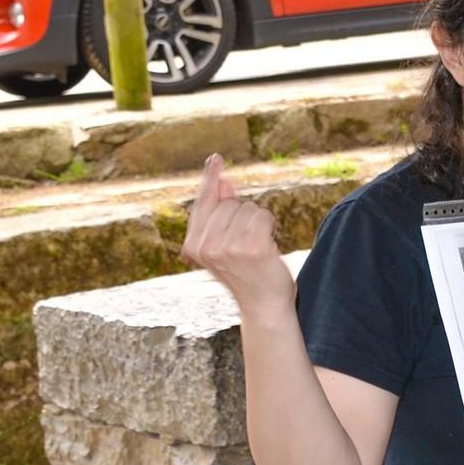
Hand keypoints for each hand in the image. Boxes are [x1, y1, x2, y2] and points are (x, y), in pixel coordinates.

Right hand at [180, 153, 293, 314]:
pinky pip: (263, 216)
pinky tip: (268, 247)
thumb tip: (224, 181)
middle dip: (244, 215)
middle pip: (229, 203)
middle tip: (248, 244)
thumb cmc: (247, 274)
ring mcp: (227, 248)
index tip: (216, 158)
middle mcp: (205, 247)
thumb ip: (222, 212)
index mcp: (193, 246)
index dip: (210, 179)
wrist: (264, 306)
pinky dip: (270, 227)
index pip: (203, 203)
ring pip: (248, 208)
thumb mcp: (226, 243)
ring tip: (257, 248)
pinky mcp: (251, 248)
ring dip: (258, 223)